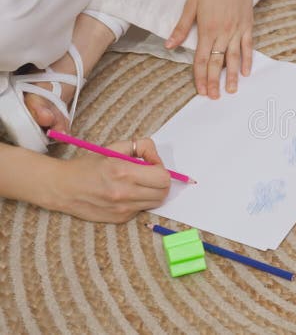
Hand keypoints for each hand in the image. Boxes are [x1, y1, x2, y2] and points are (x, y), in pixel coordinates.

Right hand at [50, 138, 170, 222]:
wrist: (61, 188)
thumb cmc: (86, 166)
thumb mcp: (112, 148)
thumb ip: (139, 147)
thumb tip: (155, 155)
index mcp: (123, 172)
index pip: (163, 177)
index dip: (161, 167)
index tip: (150, 163)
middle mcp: (125, 193)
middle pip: (164, 192)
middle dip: (161, 181)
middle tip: (149, 174)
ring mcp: (123, 209)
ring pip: (156, 202)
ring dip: (152, 192)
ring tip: (137, 183)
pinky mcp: (120, 219)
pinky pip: (141, 209)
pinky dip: (140, 201)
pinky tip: (125, 193)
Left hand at [166, 0, 253, 98]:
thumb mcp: (191, 4)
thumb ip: (182, 27)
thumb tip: (169, 44)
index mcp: (207, 28)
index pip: (202, 58)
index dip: (200, 76)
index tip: (200, 90)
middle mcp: (223, 32)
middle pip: (218, 62)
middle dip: (214, 81)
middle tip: (214, 97)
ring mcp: (237, 29)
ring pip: (234, 57)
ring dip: (232, 75)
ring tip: (231, 90)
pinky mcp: (248, 25)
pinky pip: (248, 46)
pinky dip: (248, 59)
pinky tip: (246, 71)